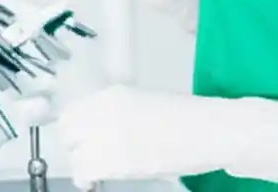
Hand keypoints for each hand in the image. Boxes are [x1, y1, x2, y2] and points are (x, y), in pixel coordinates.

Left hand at [57, 85, 277, 189]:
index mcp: (110, 96)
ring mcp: (108, 135)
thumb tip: (99, 128)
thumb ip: (115, 112)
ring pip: (74, 153)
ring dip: (80, 163)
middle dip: (73, 145)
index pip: (71, 111)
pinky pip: (84, 171)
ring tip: (93, 171)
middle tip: (85, 156)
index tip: (80, 139)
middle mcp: (103, 111)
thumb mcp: (142, 103)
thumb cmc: (186, 118)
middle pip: (67, 131)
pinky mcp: (117, 160)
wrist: (210, 130)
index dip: (74, 129)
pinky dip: (85, 178)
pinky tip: (94, 182)